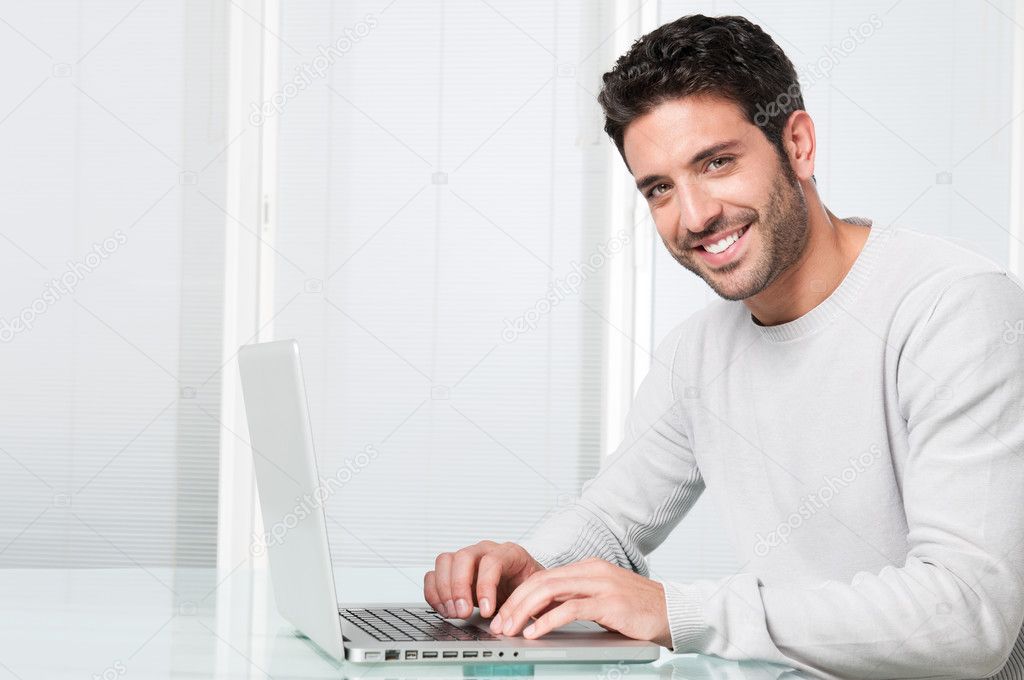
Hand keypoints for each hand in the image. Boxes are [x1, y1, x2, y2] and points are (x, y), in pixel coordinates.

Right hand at [423, 540, 543, 618]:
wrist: (521, 585)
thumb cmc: (526, 587)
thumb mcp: (531, 593)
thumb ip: (521, 602)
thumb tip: (507, 620)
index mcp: (508, 552)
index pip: (491, 561)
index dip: (486, 587)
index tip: (487, 612)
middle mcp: (484, 551)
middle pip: (463, 557)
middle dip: (460, 588)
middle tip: (464, 612)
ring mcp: (466, 558)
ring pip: (444, 561)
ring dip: (444, 591)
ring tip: (454, 613)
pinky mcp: (451, 570)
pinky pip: (433, 575)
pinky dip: (434, 594)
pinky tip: (445, 610)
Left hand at [488, 557, 671, 647]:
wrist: (673, 611)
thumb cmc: (638, 609)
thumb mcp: (602, 599)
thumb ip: (575, 599)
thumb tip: (541, 612)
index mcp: (588, 568)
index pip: (542, 577)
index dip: (518, 595)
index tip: (503, 614)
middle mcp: (592, 571)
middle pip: (540, 582)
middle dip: (514, 603)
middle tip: (499, 624)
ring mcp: (601, 585)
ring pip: (549, 591)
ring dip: (524, 611)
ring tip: (510, 629)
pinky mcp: (609, 603)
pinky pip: (570, 609)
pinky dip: (547, 620)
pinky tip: (535, 631)